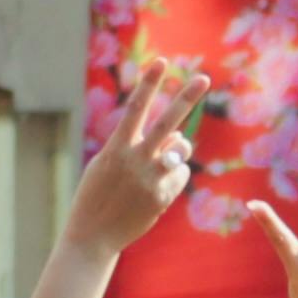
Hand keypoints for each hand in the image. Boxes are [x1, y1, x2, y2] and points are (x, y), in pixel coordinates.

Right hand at [63, 66, 203, 256]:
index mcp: (116, 148)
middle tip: (204, 78)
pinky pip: (180, 174)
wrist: (93, 235)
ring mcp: (151, 179)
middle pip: (167, 123)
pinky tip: (156, 187)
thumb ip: (137, 146)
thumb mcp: (107, 164)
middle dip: (186, 99)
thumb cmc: (97, 194)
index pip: (136, 109)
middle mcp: (136, 161)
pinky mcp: (162, 197)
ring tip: (162, 158)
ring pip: (180, 149)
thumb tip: (175, 135)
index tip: (160, 62)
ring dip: (177, 147)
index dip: (148, 84)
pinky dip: (173, 174)